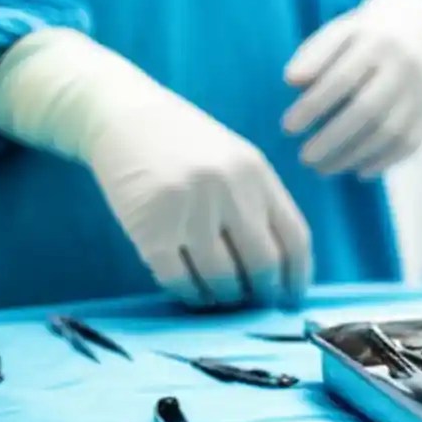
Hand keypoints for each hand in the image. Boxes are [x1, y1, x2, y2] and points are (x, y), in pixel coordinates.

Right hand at [0, 28, 311, 308]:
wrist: (122, 117)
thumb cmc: (186, 145)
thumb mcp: (237, 161)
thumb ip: (261, 204)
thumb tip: (284, 269)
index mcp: (257, 174)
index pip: (295, 238)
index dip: (299, 277)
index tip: (293, 300)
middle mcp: (228, 190)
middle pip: (262, 264)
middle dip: (263, 294)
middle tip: (256, 304)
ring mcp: (189, 209)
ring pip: (222, 278)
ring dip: (226, 299)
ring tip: (224, 298)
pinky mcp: (150, 227)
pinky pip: (179, 280)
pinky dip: (191, 295)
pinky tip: (194, 294)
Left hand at [283, 0, 421, 177]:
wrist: (417, 32)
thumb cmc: (363, 38)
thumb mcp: (338, 33)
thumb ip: (313, 55)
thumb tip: (292, 81)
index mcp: (377, 43)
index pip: (342, 79)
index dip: (314, 106)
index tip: (288, 128)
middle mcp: (404, 68)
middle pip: (368, 109)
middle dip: (333, 139)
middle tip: (304, 158)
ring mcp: (421, 93)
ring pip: (389, 132)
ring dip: (353, 156)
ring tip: (322, 169)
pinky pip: (407, 145)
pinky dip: (381, 162)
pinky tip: (356, 170)